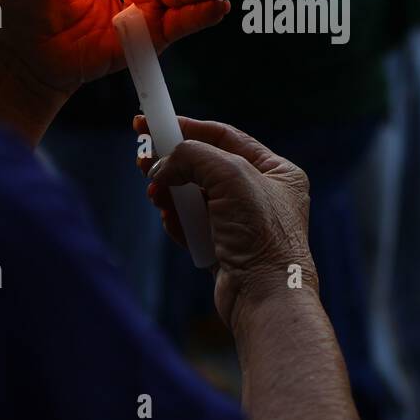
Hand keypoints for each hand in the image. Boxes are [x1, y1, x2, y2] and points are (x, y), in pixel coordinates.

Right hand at [136, 116, 312, 333]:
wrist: (264, 297)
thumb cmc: (261, 235)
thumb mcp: (231, 175)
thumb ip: (193, 156)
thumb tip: (162, 165)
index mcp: (276, 171)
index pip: (224, 137)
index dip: (186, 128)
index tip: (153, 122)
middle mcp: (261, 195)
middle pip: (204, 167)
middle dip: (173, 163)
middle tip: (143, 160)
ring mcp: (242, 223)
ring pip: (194, 197)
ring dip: (171, 194)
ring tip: (156, 195)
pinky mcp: (224, 248)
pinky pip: (192, 225)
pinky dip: (177, 221)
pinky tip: (169, 220)